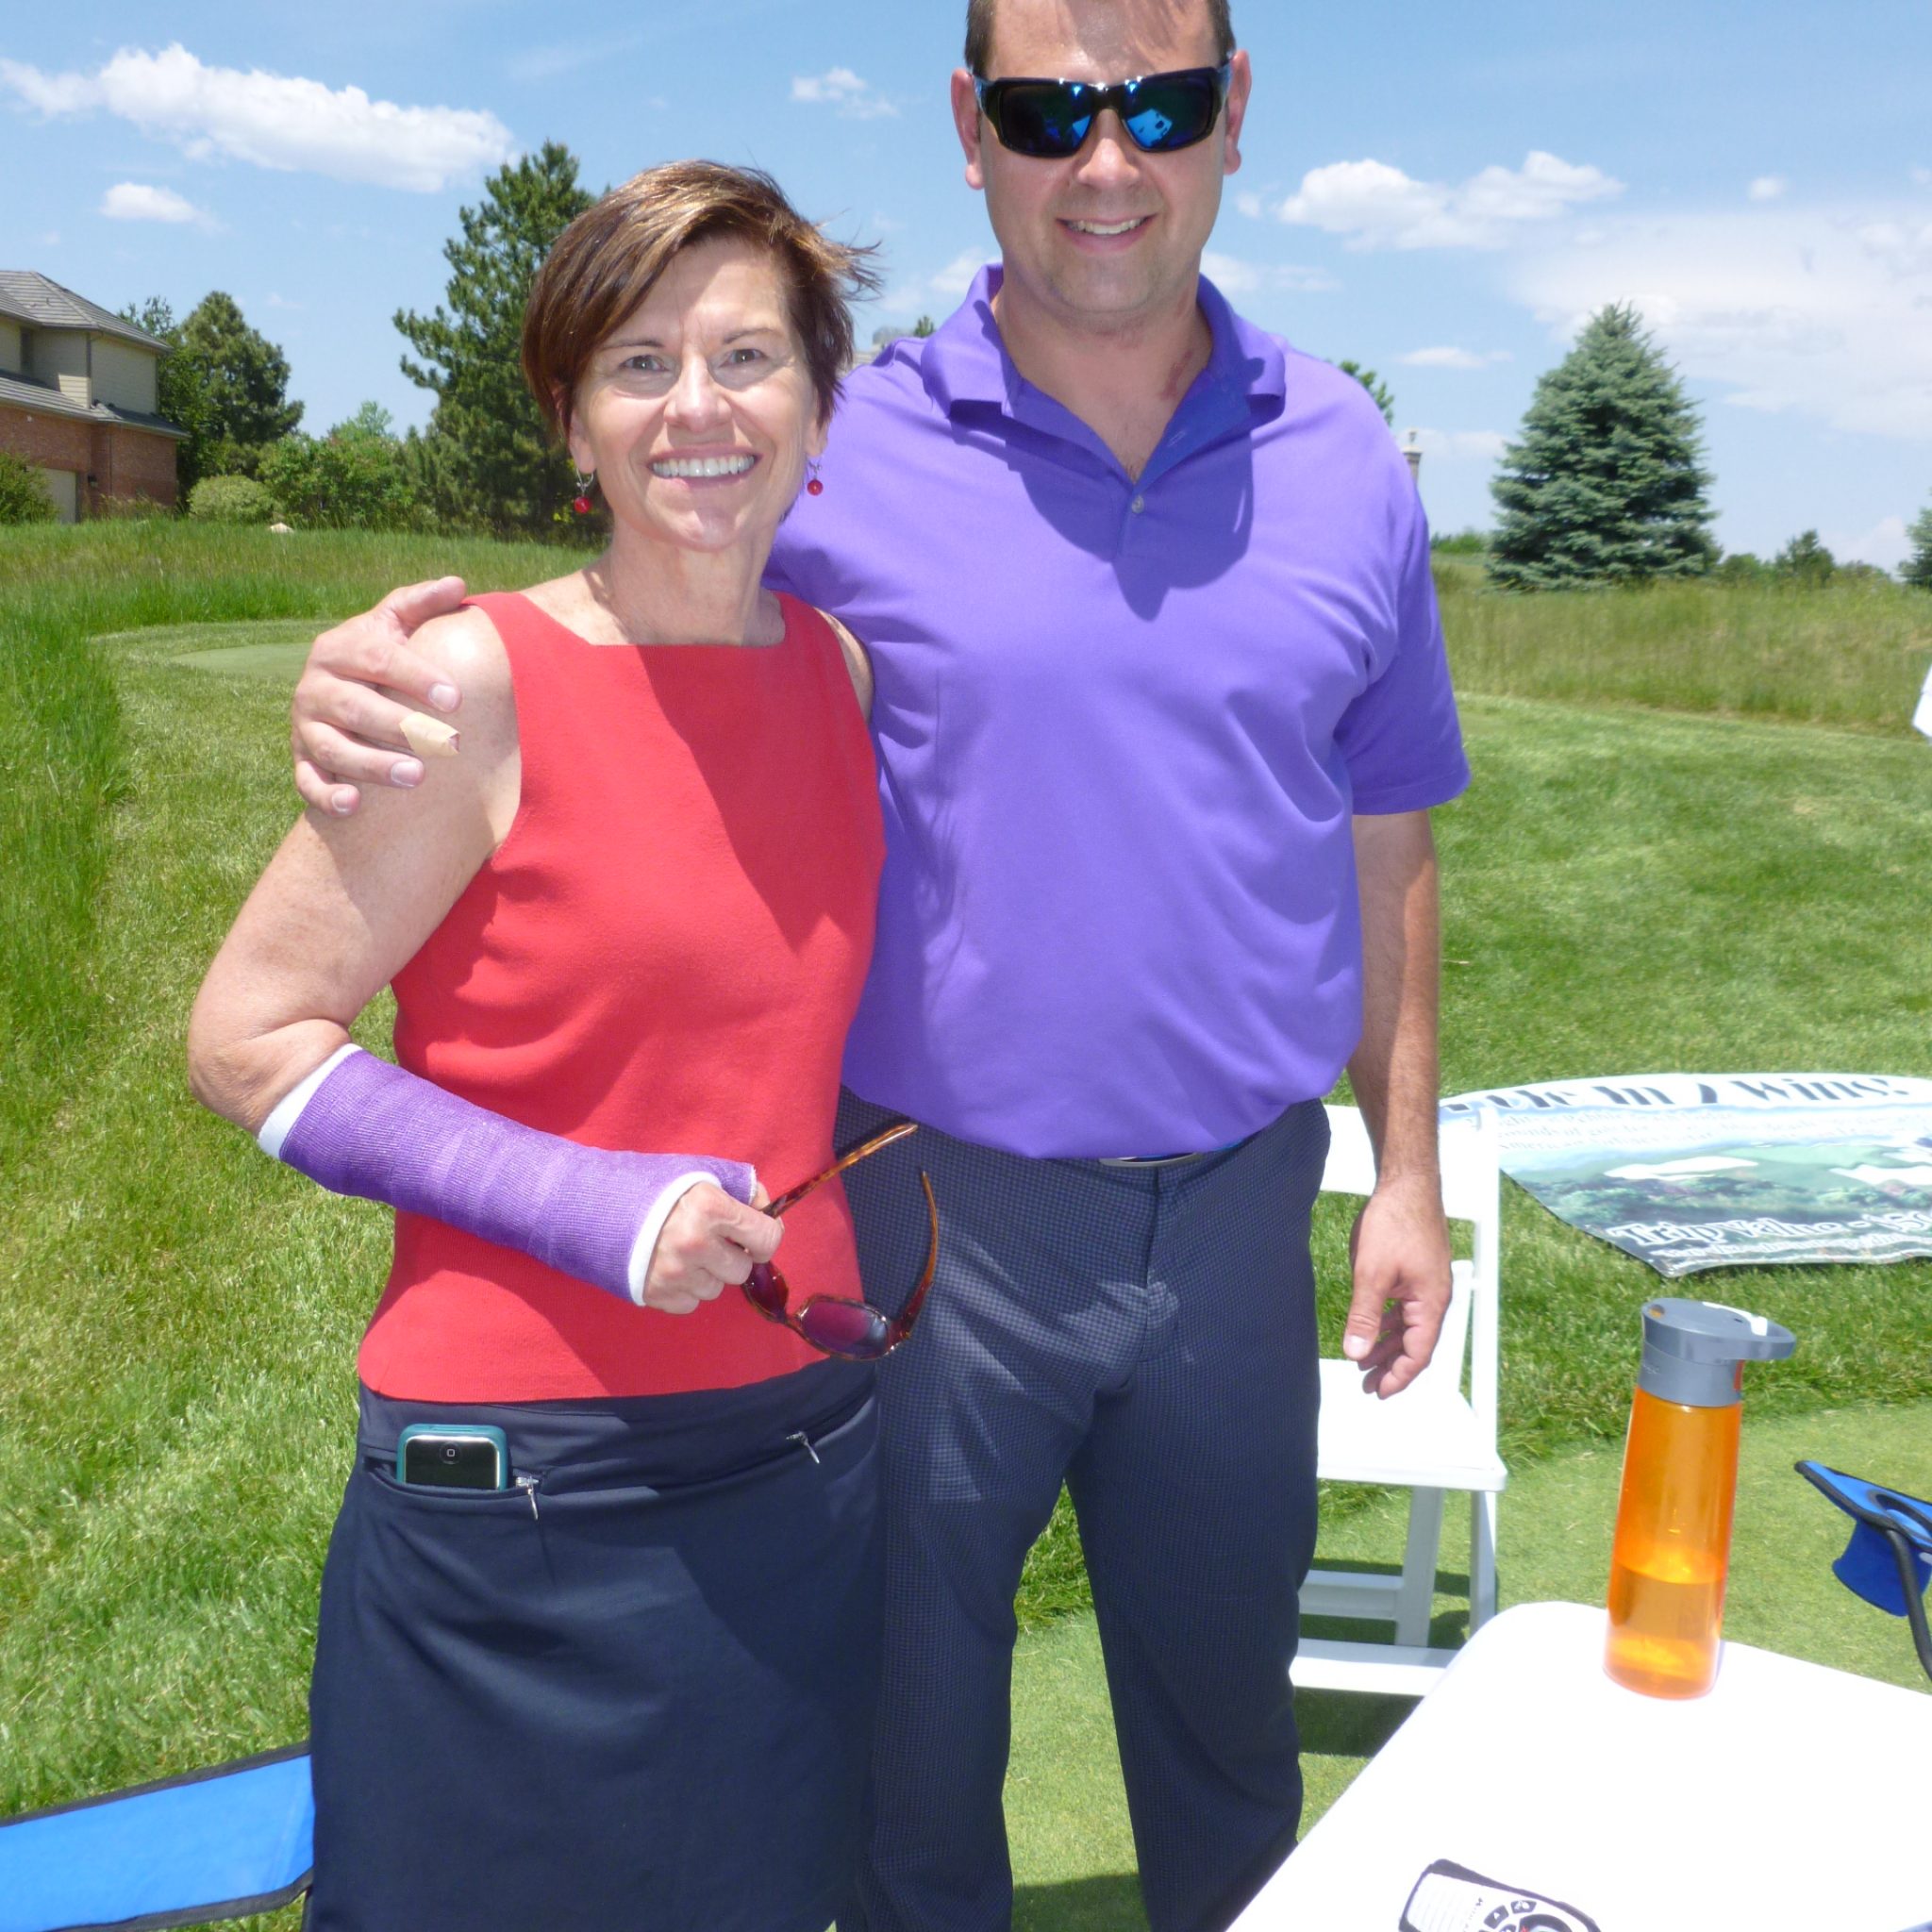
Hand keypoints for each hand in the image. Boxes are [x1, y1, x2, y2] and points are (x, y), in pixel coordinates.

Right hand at [292, 577, 469, 815]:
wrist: (335, 686)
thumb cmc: (377, 655)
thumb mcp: (393, 624)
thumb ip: (420, 604)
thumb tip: (457, 584)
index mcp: (339, 648)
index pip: (377, 659)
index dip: (416, 677)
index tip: (455, 698)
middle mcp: (315, 686)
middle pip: (355, 707)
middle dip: (400, 727)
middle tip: (447, 744)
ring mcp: (305, 725)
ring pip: (332, 748)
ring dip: (372, 764)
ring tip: (415, 776)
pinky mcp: (301, 758)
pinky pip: (306, 780)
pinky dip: (326, 795)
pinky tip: (353, 805)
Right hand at [642, 1182, 781, 1315]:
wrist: (593, 1204)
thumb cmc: (652, 1184)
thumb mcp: (700, 1172)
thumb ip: (740, 1188)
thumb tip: (767, 1211)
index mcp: (711, 1209)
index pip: (767, 1239)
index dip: (764, 1237)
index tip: (752, 1235)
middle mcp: (696, 1245)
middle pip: (741, 1270)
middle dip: (732, 1256)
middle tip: (713, 1241)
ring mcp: (675, 1274)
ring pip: (716, 1290)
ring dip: (707, 1274)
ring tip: (685, 1252)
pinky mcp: (655, 1295)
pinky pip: (691, 1304)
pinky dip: (686, 1289)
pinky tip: (670, 1267)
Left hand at [1340, 1173, 1452, 1398]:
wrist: (1407, 1183)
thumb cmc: (1395, 1223)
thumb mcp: (1372, 1274)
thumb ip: (1365, 1316)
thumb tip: (1356, 1352)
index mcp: (1431, 1304)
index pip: (1418, 1354)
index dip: (1398, 1377)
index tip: (1379, 1392)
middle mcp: (1435, 1298)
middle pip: (1415, 1344)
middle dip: (1390, 1367)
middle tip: (1366, 1385)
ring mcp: (1426, 1285)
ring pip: (1408, 1327)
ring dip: (1387, 1345)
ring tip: (1364, 1362)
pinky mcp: (1416, 1273)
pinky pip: (1404, 1308)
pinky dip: (1388, 1322)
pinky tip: (1372, 1328)